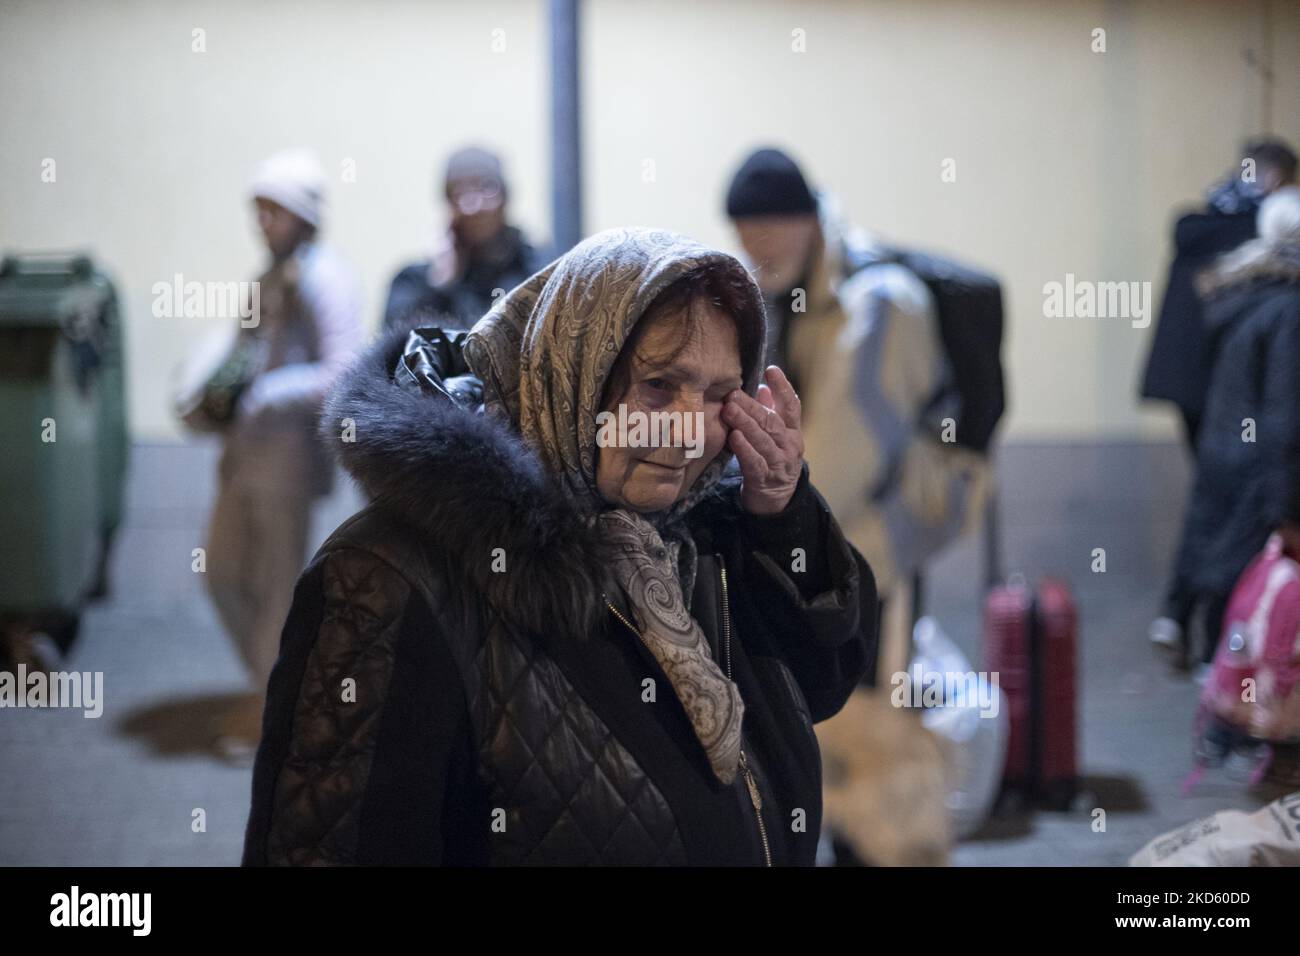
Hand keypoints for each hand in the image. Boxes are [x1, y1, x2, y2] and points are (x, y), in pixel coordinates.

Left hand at [723, 366, 804, 515]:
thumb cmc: (772, 460)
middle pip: (772, 422)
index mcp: (792, 432)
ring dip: (745, 424)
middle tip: (733, 394)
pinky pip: (754, 462)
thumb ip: (770, 412)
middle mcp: (789, 445)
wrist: (777, 501)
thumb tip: (762, 387)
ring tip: (729, 410)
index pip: (791, 406)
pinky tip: (734, 437)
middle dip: (752, 406)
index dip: (783, 387)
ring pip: (763, 440)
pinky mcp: (764, 480)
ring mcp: (778, 463)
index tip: (771, 369)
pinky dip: (744, 449)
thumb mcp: (776, 436)